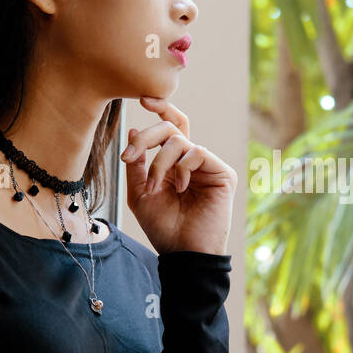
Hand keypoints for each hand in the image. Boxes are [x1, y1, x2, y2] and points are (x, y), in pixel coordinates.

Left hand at [120, 96, 235, 254]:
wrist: (183, 253)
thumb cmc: (164, 228)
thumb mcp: (139, 193)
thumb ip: (137, 164)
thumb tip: (135, 130)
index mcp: (175, 163)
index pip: (171, 127)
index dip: (161, 109)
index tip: (142, 99)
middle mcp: (192, 161)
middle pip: (172, 127)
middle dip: (147, 137)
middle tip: (130, 156)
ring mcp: (208, 166)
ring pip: (180, 140)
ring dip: (160, 162)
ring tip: (156, 187)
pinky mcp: (222, 173)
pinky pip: (197, 152)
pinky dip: (181, 167)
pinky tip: (180, 187)